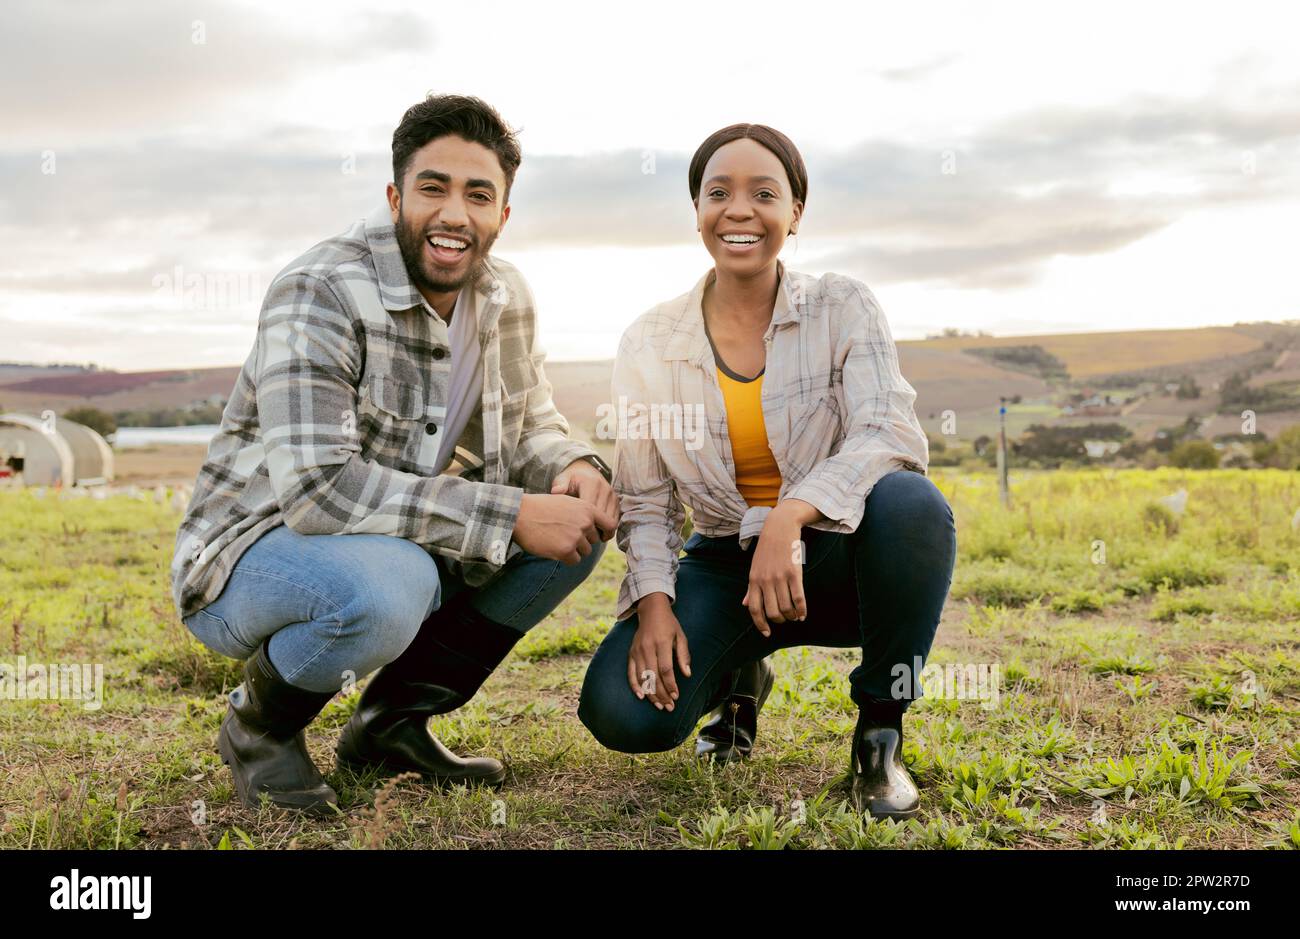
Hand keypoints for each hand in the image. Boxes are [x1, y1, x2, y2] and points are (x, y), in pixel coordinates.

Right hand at [512, 493, 616, 564]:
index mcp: (587, 508)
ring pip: (585, 552)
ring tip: (556, 539)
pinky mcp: (566, 550)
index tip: (600, 537)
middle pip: (594, 540)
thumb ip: (583, 513)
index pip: (610, 524)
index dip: (605, 532)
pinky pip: (574, 560)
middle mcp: (585, 523)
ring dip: (573, 550)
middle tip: (563, 535)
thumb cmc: (540, 507)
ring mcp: (576, 537)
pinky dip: (565, 558)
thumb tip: (595, 529)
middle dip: (582, 540)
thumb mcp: (566, 502)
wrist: (520, 514)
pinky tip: (553, 548)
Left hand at [551, 458, 618, 540]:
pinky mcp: (617, 501)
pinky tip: (598, 533)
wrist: (586, 472)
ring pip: (611, 519)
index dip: (584, 523)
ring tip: (590, 538)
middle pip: (602, 516)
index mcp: (591, 484)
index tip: (575, 531)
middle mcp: (605, 488)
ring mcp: (613, 495)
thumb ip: (560, 485)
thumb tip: (557, 491)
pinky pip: (615, 519)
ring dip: (602, 530)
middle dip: (592, 529)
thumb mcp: (563, 479)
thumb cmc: (571, 480)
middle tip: (582, 539)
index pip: (590, 509)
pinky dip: (608, 528)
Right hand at [627, 593, 690, 709]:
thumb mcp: (681, 636)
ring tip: (659, 706)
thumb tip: (687, 674)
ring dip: (651, 694)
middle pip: (653, 676)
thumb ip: (684, 655)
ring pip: (642, 677)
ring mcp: (637, 651)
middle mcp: (647, 647)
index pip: (666, 669)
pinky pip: (630, 672)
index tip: (676, 696)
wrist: (651, 610)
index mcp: (662, 642)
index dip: (671, 685)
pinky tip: (641, 696)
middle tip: (669, 707)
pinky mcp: (630, 653)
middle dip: (662, 694)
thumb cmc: (669, 624)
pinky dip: (634, 685)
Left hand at [741, 500, 818, 635]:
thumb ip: (751, 588)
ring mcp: (779, 577)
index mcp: (754, 580)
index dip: (760, 625)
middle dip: (780, 620)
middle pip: (772, 611)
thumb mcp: (755, 568)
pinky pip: (798, 598)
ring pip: (786, 607)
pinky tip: (803, 614)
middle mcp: (765, 581)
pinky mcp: (794, 573)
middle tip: (785, 619)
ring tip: (794, 616)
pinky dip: (801, 610)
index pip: (754, 610)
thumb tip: (746, 605)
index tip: (767, 633)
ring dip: (791, 616)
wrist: (779, 528)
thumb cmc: (767, 550)